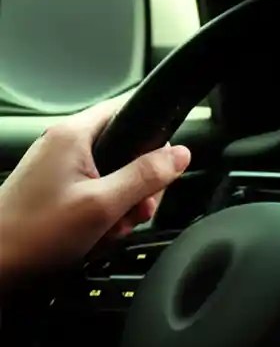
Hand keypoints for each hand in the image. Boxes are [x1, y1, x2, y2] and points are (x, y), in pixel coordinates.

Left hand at [0, 98, 191, 287]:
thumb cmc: (33, 233)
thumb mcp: (103, 205)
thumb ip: (145, 176)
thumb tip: (180, 155)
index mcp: (73, 136)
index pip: (128, 111)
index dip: (153, 138)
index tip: (160, 168)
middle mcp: (66, 147)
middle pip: (128, 152)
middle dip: (140, 186)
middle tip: (134, 210)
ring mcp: (61, 170)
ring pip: (116, 179)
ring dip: (123, 207)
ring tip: (109, 229)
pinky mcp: (58, 193)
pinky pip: (98, 196)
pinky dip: (104, 216)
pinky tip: (96, 235)